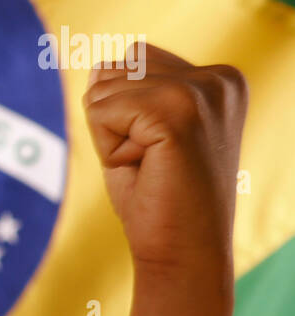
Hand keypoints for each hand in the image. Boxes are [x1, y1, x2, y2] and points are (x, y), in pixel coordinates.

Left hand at [82, 43, 247, 276]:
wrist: (184, 255)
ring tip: (150, 165)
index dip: (124, 113)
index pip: (132, 61)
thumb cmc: (160, 199)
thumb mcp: (141, 132)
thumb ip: (126, 91)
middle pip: (114, 69)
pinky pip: (100, 112)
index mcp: (219, 78)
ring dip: (110, 135)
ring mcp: (202, 90)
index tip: (160, 151)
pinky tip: (144, 169)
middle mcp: (218, 77)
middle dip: (113, 121)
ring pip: (102, 89)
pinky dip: (108, 147)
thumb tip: (98, 66)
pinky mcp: (177, 111)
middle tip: (151, 162)